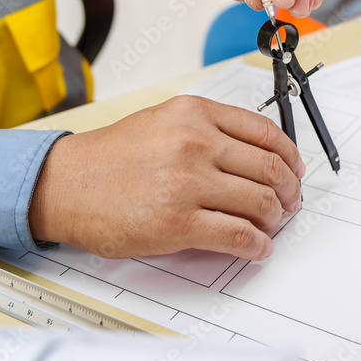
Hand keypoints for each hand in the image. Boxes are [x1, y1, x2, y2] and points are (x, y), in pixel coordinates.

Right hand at [28, 96, 305, 259]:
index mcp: (195, 113)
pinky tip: (257, 247)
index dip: (290, 155)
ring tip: (271, 225)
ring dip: (275, 219)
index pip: (266, 131)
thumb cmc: (111, 156)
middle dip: (289, 190)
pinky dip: (257, 245)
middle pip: (270, 168)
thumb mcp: (164, 120)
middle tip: (289, 202)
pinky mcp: (178, 222)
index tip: (295, 169)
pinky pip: (238, 235)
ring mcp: (188, 183)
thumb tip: (256, 153)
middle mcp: (195, 142)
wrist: (65, 184)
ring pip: (260, 202)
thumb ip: (210, 128)